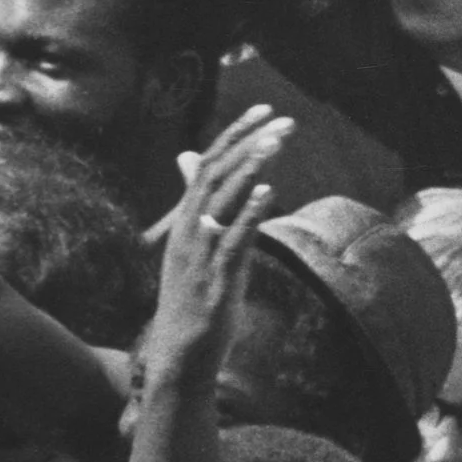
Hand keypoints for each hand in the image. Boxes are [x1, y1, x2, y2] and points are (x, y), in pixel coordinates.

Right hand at [145, 109, 288, 373]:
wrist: (179, 352)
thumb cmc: (192, 297)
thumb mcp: (194, 243)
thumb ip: (199, 201)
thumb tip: (189, 158)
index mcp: (185, 220)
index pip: (208, 164)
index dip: (235, 134)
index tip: (264, 110)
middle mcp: (188, 231)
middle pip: (216, 174)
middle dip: (249, 143)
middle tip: (282, 120)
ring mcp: (200, 254)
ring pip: (221, 201)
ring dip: (250, 168)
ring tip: (276, 142)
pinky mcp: (215, 280)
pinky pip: (232, 241)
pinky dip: (249, 213)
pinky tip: (269, 191)